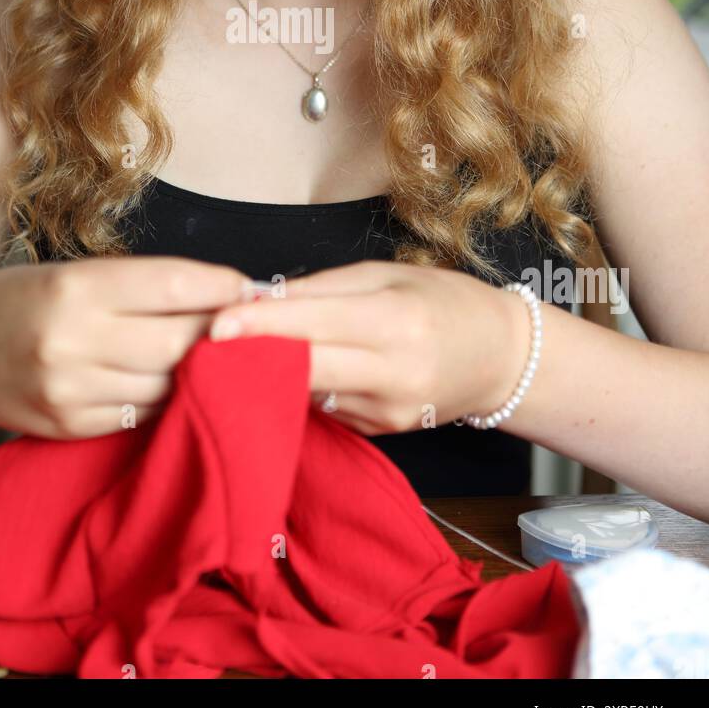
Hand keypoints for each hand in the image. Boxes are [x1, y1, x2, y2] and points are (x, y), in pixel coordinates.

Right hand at [0, 256, 252, 439]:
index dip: (226, 286)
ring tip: (226, 358)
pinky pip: (143, 417)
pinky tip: (182, 388)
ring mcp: (72, 389)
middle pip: (181, 341)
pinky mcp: (71, 426)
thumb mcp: (77, 274)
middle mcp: (75, 338)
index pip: (176, 284)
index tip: (254, 288)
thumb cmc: (26, 300)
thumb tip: (225, 294)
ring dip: (203, 373)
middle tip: (255, 327)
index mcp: (80, 287)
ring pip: (168, 386)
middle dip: (225, 333)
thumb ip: (145, 287)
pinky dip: (169, 402)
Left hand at [208, 260, 528, 434]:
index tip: (215, 325)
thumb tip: (262, 296)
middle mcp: (393, 373)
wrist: (502, 358)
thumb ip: (323, 288)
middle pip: (305, 367)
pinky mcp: (382, 433)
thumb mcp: (387, 274)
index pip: (315, 325)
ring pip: (310, 393)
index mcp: (395, 322)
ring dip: (272, 374)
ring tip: (238, 352)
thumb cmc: (444, 301)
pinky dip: (303, 389)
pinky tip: (289, 372)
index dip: (262, 326)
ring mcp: (388, 412)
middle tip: (206, 341)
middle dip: (254, 355)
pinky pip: (328, 408)